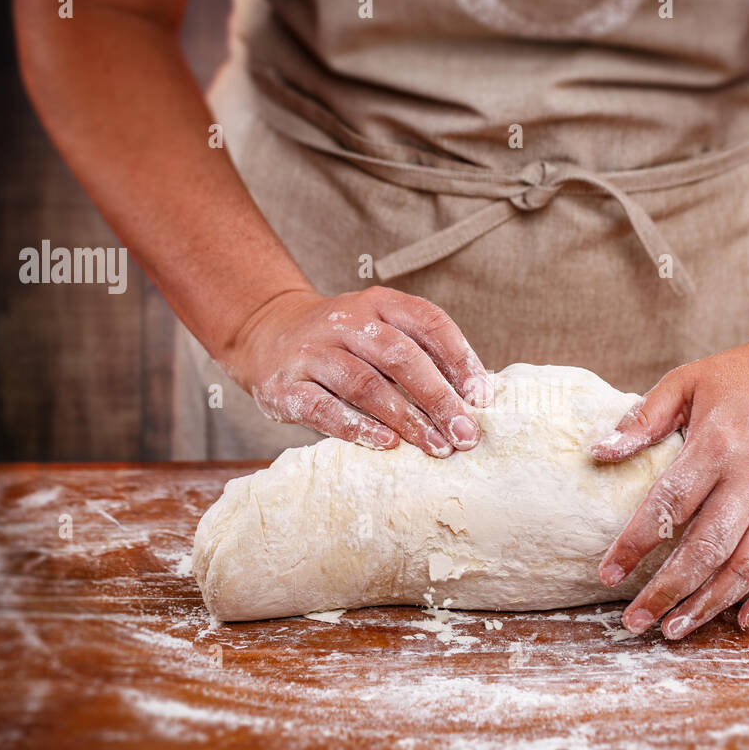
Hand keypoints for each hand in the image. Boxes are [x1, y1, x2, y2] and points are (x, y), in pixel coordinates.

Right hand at [222, 286, 492, 456]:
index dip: (460, 359)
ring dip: (405, 419)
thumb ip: (421, 356)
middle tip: (465, 434)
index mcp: (379, 303)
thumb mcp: (381, 331)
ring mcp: (312, 351)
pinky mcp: (284, 385)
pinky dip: (357, 427)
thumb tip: (472, 400)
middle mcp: (346, 321)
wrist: (266, 332)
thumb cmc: (344, 344)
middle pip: (400, 356)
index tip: (481, 397)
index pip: (429, 323)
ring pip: (364, 384)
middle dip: (438, 398)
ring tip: (436, 446)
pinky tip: (386, 444)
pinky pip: (322, 408)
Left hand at [591, 339, 748, 638]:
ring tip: (675, 629)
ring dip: (711, 604)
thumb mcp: (686, 382)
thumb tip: (598, 453)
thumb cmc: (741, 376)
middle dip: (667, 591)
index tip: (606, 573)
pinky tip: (742, 619)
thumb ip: (642, 418)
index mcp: (717, 445)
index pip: (669, 505)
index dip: (635, 543)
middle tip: (634, 622)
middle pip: (707, 548)